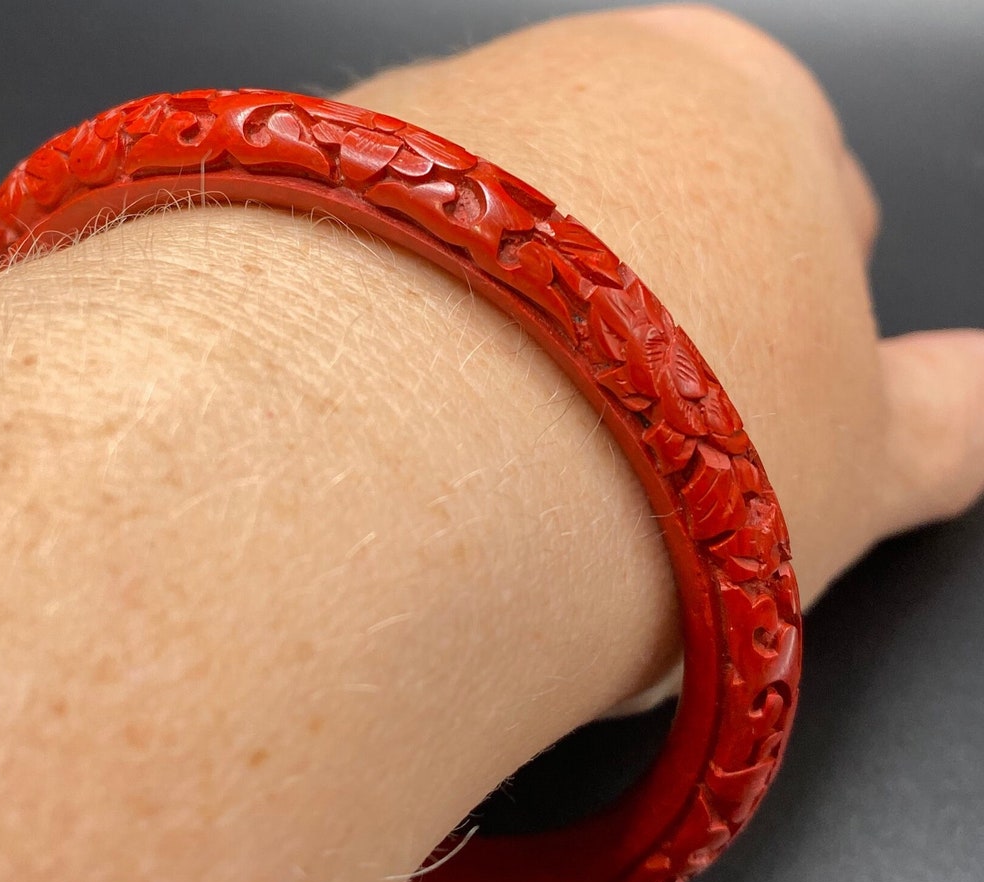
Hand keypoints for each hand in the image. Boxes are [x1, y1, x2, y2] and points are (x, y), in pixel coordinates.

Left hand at [343, 3, 983, 647]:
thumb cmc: (649, 464)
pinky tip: (400, 425)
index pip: (797, 208)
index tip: (740, 421)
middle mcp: (570, 79)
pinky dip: (392, 339)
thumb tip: (966, 398)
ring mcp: (417, 129)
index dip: (781, 337)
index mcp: (744, 103)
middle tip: (618, 457)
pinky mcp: (291, 198)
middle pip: (637, 218)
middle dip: (639, 332)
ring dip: (505, 335)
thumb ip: (939, 418)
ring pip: (497, 245)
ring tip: (500, 456)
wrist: (408, 478)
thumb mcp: (858, 468)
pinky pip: (372, 271)